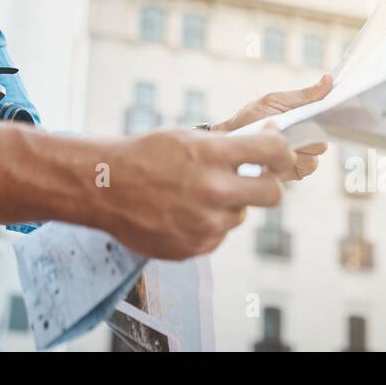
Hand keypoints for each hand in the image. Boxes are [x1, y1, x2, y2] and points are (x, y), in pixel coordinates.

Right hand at [97, 127, 298, 259]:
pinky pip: (217, 235)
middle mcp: (213, 191)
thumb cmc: (142, 155)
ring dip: (227, 205)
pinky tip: (181, 212)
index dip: (282, 153)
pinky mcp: (195, 247)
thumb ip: (226, 145)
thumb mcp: (186, 137)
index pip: (273, 152)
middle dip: (268, 185)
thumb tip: (264, 143)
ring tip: (194, 195)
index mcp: (211, 155)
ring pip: (239, 216)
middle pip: (272, 195)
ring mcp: (205, 223)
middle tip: (255, 180)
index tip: (279, 155)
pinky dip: (206, 224)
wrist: (103, 187)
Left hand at [208, 75, 332, 179]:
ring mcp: (303, 157)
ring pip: (315, 156)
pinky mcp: (296, 172)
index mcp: (308, 119)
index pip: (329, 119)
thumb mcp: (277, 100)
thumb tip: (329, 79)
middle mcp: (309, 139)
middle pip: (323, 141)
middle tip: (290, 127)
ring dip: (296, 147)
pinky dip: (293, 160)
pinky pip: (306, 168)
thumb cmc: (253, 116)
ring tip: (278, 140)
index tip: (323, 111)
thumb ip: (305, 95)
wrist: (231, 137)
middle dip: (307, 135)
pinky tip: (278, 152)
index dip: (329, 116)